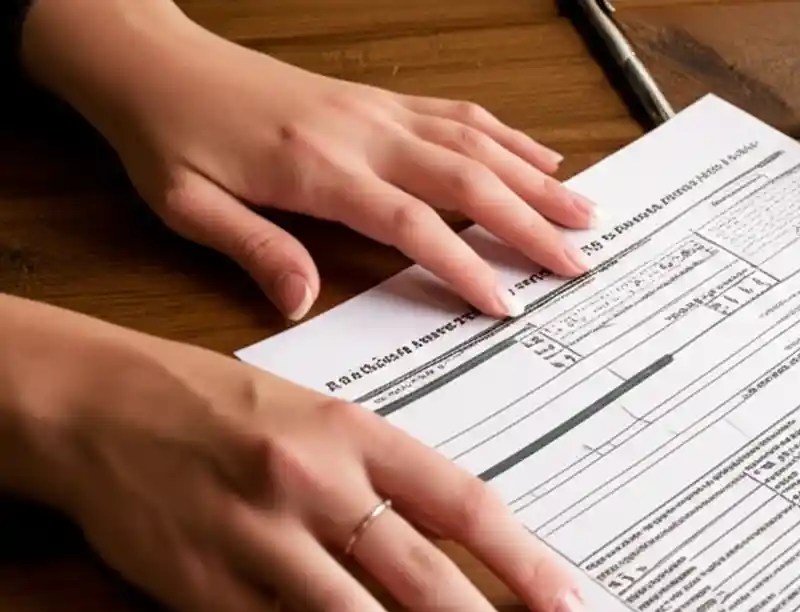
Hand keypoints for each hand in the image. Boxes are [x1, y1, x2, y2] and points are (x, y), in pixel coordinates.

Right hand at [0, 295, 591, 611]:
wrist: (99, 402)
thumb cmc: (219, 404)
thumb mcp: (319, 414)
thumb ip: (388, 472)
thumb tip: (469, 534)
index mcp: (354, 433)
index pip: (465, 504)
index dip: (524, 564)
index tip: (568, 610)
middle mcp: (314, 483)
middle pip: (421, 577)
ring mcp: (258, 537)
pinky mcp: (206, 585)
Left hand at [21, 0, 598, 320]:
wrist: (157, 63)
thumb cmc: (171, 138)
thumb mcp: (187, 206)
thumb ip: (253, 250)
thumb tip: (302, 304)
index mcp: (318, 168)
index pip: (410, 223)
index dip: (464, 265)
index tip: (505, 305)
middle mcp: (363, 132)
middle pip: (468, 178)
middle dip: (531, 222)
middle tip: (579, 261)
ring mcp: (379, 110)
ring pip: (477, 141)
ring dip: (536, 177)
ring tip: (586, 212)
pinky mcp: (381, 100)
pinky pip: (459, 114)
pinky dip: (509, 136)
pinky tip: (541, 157)